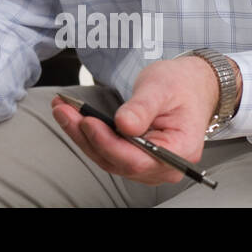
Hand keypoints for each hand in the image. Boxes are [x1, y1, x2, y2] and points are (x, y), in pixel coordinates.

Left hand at [50, 56, 229, 185]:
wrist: (190, 86)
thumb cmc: (181, 86)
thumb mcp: (161, 88)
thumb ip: (142, 107)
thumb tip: (124, 124)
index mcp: (179, 151)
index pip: (138, 159)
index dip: (109, 143)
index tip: (87, 122)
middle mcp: (164, 165)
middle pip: (118, 161)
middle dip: (86, 136)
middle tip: (64, 111)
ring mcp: (148, 164)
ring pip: (107, 158)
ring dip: (81, 135)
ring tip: (62, 110)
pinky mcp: (134, 155)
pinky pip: (107, 150)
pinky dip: (87, 134)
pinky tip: (71, 117)